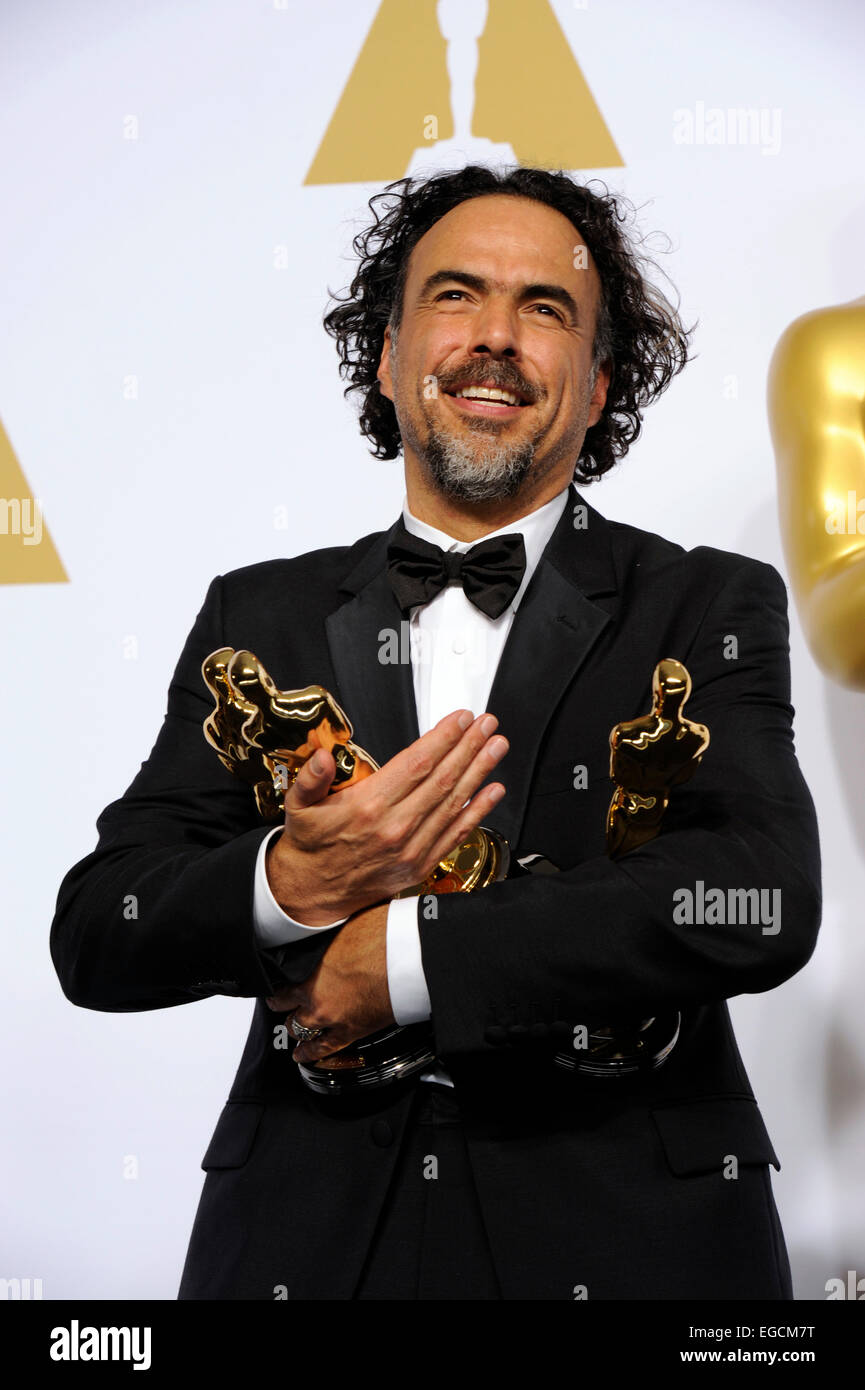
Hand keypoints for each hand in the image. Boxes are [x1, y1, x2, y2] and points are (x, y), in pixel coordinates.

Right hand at [265, 708, 507, 923]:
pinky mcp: (421, 864)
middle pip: (442, 778)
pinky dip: (479, 811)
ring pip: (455, 802)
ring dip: (480, 770)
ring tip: (497, 746)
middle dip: (469, 746)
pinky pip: (457, 834)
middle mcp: (395, 827)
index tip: (461, 719)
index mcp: (368, 807)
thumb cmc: (312, 843)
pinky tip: (494, 790)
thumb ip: (311, 778)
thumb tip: (323, 757)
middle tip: (487, 724)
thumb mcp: (299, 805)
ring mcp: (412, 848)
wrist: (314, 891)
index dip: (443, 738)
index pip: (416, 763)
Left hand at [265, 902, 392, 1062]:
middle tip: (280, 1002)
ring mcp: (331, 1015)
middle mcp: (314, 993)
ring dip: (294, 1027)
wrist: (410, 956)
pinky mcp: (351, 1030)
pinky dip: (309, 1053)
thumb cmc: (383, 934)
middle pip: (284, 1004)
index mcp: (310, 966)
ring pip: (298, 1028)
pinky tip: (302, 1056)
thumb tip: (326, 922)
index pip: (280, 978)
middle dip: (281, 1003)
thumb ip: (329, 932)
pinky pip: (323, 1048)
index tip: (277, 980)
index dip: (277, 980)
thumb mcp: (345, 922)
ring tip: (292, 1028)